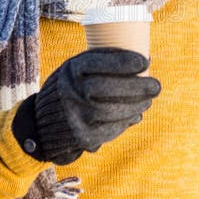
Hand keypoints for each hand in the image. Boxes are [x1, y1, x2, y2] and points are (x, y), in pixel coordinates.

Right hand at [32, 47, 159, 164]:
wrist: (42, 124)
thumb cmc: (72, 87)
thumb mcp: (77, 69)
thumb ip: (104, 63)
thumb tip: (145, 62)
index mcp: (70, 71)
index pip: (95, 63)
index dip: (122, 62)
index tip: (144, 61)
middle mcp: (70, 92)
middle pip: (105, 88)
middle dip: (136, 86)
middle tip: (156, 85)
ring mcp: (75, 116)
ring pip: (111, 111)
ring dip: (136, 105)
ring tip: (148, 100)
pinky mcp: (83, 137)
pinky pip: (111, 129)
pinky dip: (127, 121)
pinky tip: (136, 113)